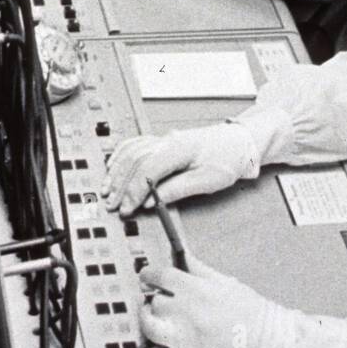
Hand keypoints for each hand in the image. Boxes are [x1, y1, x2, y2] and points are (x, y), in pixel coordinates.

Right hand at [102, 124, 259, 214]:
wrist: (238, 142)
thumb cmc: (227, 159)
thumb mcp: (208, 180)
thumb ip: (179, 189)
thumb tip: (154, 201)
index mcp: (179, 149)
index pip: (146, 170)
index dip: (134, 191)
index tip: (128, 208)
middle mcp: (167, 140)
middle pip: (134, 161)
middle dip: (120, 185)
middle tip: (112, 205)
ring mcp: (164, 139)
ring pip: (131, 151)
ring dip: (117, 171)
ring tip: (107, 189)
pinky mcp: (163, 141)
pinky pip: (135, 144)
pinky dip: (121, 155)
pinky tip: (114, 165)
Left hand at [140, 255, 296, 347]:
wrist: (269, 342)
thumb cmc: (251, 311)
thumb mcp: (224, 281)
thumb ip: (198, 269)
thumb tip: (181, 257)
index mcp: (196, 290)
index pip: (159, 276)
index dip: (149, 274)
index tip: (147, 276)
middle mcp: (186, 313)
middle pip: (154, 302)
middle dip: (157, 299)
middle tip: (163, 300)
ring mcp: (184, 339)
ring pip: (149, 328)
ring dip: (149, 321)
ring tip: (155, 320)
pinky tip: (162, 343)